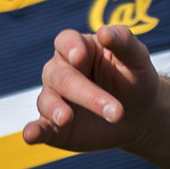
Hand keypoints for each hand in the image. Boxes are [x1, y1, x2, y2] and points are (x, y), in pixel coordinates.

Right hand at [22, 25, 160, 153]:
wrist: (139, 115)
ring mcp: (54, 99)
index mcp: (79, 48)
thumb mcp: (137, 58)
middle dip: (85, 92)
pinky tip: (30, 136)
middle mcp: (60, 71)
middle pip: (60, 76)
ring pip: (47, 101)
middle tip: (115, 111)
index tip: (79, 57)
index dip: (70, 48)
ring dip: (56, 110)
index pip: (66, 41)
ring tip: (66, 119)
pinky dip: (33, 131)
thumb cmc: (136, 79)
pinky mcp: (52, 126)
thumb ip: (124, 42)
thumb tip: (104, 32)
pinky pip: (39, 128)